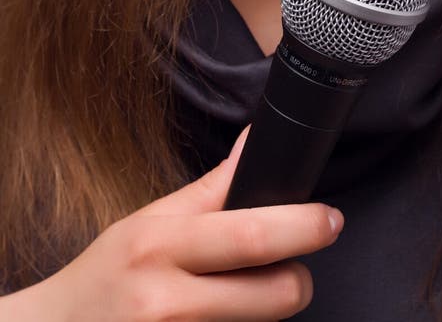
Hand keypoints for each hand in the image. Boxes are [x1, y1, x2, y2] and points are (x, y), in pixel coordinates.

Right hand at [9, 127, 343, 320]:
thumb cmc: (106, 275)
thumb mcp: (150, 221)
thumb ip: (211, 189)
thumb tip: (254, 143)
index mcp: (163, 244)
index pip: (251, 233)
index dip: (302, 226)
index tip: (329, 218)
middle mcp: (168, 300)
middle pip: (273, 294)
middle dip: (300, 280)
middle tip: (299, 270)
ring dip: (269, 311)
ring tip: (248, 297)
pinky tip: (224, 319)